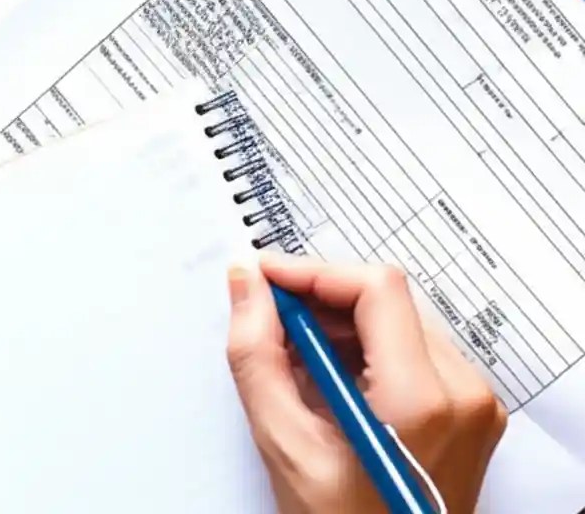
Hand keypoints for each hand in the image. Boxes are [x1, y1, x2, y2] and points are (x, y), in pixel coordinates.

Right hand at [226, 252, 506, 512]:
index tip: (267, 277)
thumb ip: (258, 357)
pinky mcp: (468, 412)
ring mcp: (472, 404)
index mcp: (422, 399)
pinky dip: (363, 353)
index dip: (312, 273)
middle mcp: (462, 394)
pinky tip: (327, 383)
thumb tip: (247, 291)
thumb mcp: (286, 445)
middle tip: (269, 321)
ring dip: (339, 328)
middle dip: (320, 302)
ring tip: (294, 365)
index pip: (374, 289)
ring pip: (397, 324)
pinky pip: (412, 353)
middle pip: (386, 303)